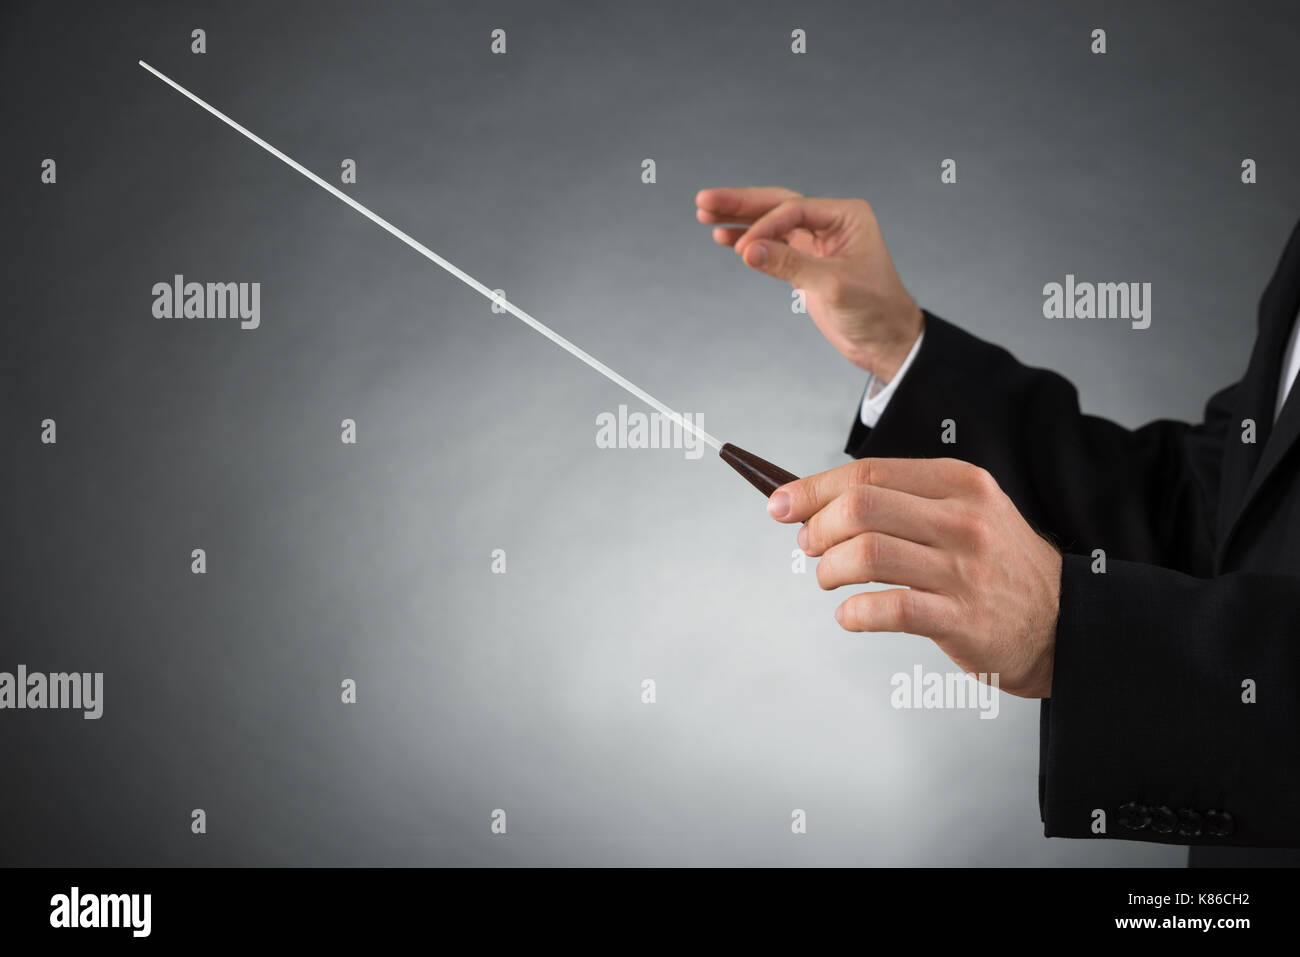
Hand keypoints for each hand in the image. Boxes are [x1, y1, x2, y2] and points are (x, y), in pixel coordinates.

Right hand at [695, 186, 923, 380]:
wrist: (886, 342)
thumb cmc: (875, 310)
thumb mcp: (833, 286)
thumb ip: (790, 265)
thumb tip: (748, 250)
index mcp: (847, 216)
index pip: (794, 210)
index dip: (765, 225)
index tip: (743, 250)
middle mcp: (831, 223)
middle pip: (777, 205)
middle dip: (741, 204)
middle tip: (704, 199)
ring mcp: (816, 242)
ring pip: (770, 224)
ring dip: (739, 219)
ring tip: (704, 212)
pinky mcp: (805, 264)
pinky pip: (771, 246)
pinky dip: (748, 242)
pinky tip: (722, 235)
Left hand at [767, 457, 1061, 697]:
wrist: (1065, 622)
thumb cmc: (996, 566)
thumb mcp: (965, 513)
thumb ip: (901, 502)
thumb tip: (816, 504)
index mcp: (959, 483)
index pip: (868, 473)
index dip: (813, 488)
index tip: (780, 504)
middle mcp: (963, 520)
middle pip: (861, 507)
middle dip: (817, 528)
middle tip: (809, 547)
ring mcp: (965, 570)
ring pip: (868, 554)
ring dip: (829, 569)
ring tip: (829, 578)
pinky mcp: (964, 619)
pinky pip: (889, 608)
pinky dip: (853, 613)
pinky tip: (850, 614)